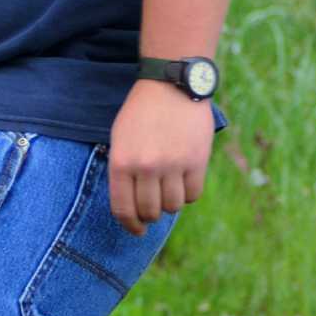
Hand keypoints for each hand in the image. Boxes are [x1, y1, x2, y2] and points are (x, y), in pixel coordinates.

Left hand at [107, 79, 213, 234]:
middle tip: (153, 208)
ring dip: (170, 203)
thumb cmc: (141, 114)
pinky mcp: (196, 160)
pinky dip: (188, 194)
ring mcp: (173, 164)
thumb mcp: (119, 140)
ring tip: (168, 190)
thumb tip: (131, 206)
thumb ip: (122, 172)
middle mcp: (146, 167)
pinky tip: (184, 182)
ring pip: (172, 206)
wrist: (170, 85)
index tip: (136, 231)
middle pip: (150, 212)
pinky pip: (193, 194)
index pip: (123, 209)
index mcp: (122, 163)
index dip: (130, 225)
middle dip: (150, 216)